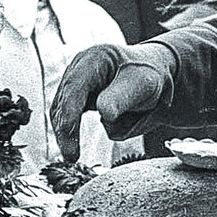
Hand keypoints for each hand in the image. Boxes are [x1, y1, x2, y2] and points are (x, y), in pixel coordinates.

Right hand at [51, 43, 174, 161]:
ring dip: (68, 133)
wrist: (155, 77)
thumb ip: (122, 99)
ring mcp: (77, 82)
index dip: (70, 114)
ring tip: (73, 155)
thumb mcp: (142, 85)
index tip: (71, 137)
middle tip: (71, 156)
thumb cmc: (149, 76)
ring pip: (62, 112)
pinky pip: (69, 117)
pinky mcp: (78, 97)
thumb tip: (105, 114)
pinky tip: (74, 145)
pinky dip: (72, 132)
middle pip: (63, 101)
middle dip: (65, 129)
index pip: (75, 88)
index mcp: (95, 59)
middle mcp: (80, 68)